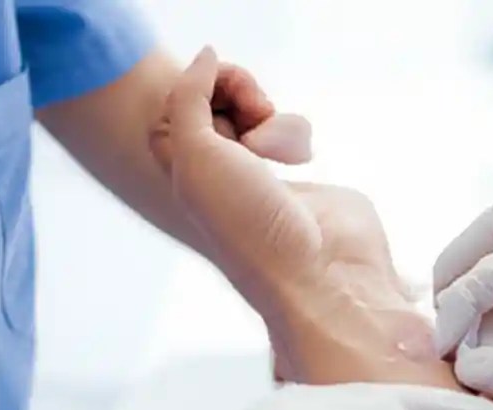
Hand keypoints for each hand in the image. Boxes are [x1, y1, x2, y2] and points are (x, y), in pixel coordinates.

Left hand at [151, 47, 323, 301]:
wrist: (318, 270)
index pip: (174, 107)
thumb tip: (205, 56)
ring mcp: (257, 171)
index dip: (194, 91)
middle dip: (236, 97)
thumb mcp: (195, 154)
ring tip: (275, 157)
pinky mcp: (295, 172)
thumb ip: (189, 97)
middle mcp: (215, 170)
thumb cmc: (248, 224)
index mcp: (180, 171)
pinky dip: (294, 138)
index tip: (211, 100)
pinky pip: (291, 130)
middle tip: (250, 122)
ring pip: (258, 112)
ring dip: (271, 124)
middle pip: (217, 101)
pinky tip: (298, 166)